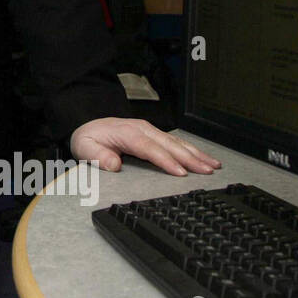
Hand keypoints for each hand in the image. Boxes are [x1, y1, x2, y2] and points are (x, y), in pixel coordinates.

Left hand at [70, 117, 221, 176]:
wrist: (88, 125)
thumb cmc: (88, 138)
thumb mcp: (84, 147)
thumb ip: (97, 156)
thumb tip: (112, 164)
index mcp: (126, 133)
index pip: (149, 148)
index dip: (166, 160)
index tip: (180, 172)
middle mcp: (142, 129)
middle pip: (169, 145)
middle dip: (190, 158)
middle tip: (207, 170)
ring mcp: (149, 130)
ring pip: (177, 142)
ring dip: (196, 154)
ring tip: (213, 165)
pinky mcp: (154, 134)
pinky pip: (176, 142)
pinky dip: (192, 150)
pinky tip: (204, 158)